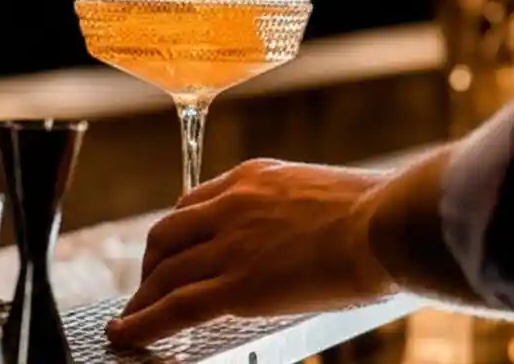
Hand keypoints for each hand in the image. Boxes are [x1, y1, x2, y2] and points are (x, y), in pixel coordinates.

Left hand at [105, 159, 397, 347]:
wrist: (387, 223)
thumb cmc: (380, 212)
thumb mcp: (329, 193)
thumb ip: (305, 211)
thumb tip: (319, 233)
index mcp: (255, 178)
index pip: (197, 202)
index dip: (180, 231)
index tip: (178, 249)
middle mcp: (232, 205)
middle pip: (169, 233)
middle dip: (154, 262)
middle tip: (151, 286)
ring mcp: (230, 245)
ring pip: (164, 272)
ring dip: (143, 297)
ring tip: (132, 318)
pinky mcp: (235, 287)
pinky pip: (174, 307)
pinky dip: (143, 322)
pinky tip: (126, 334)